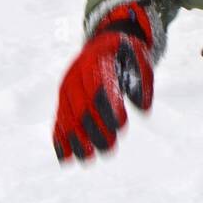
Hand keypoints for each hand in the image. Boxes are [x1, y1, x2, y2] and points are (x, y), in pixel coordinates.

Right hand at [53, 1, 154, 161]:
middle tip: (108, 149)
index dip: (108, 105)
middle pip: (81, 103)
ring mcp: (67, 86)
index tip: (120, 125)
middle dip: (93, 128)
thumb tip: (143, 108)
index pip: (99, 84)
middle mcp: (76, 73)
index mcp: (96, 59)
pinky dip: (60, 138)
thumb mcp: (139, 57)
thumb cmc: (125, 54)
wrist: (103, 43)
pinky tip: (65, 157)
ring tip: (87, 159)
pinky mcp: (63, 99)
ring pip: (67, 115)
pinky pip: (59, 119)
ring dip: (76, 139)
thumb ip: (144, 79)